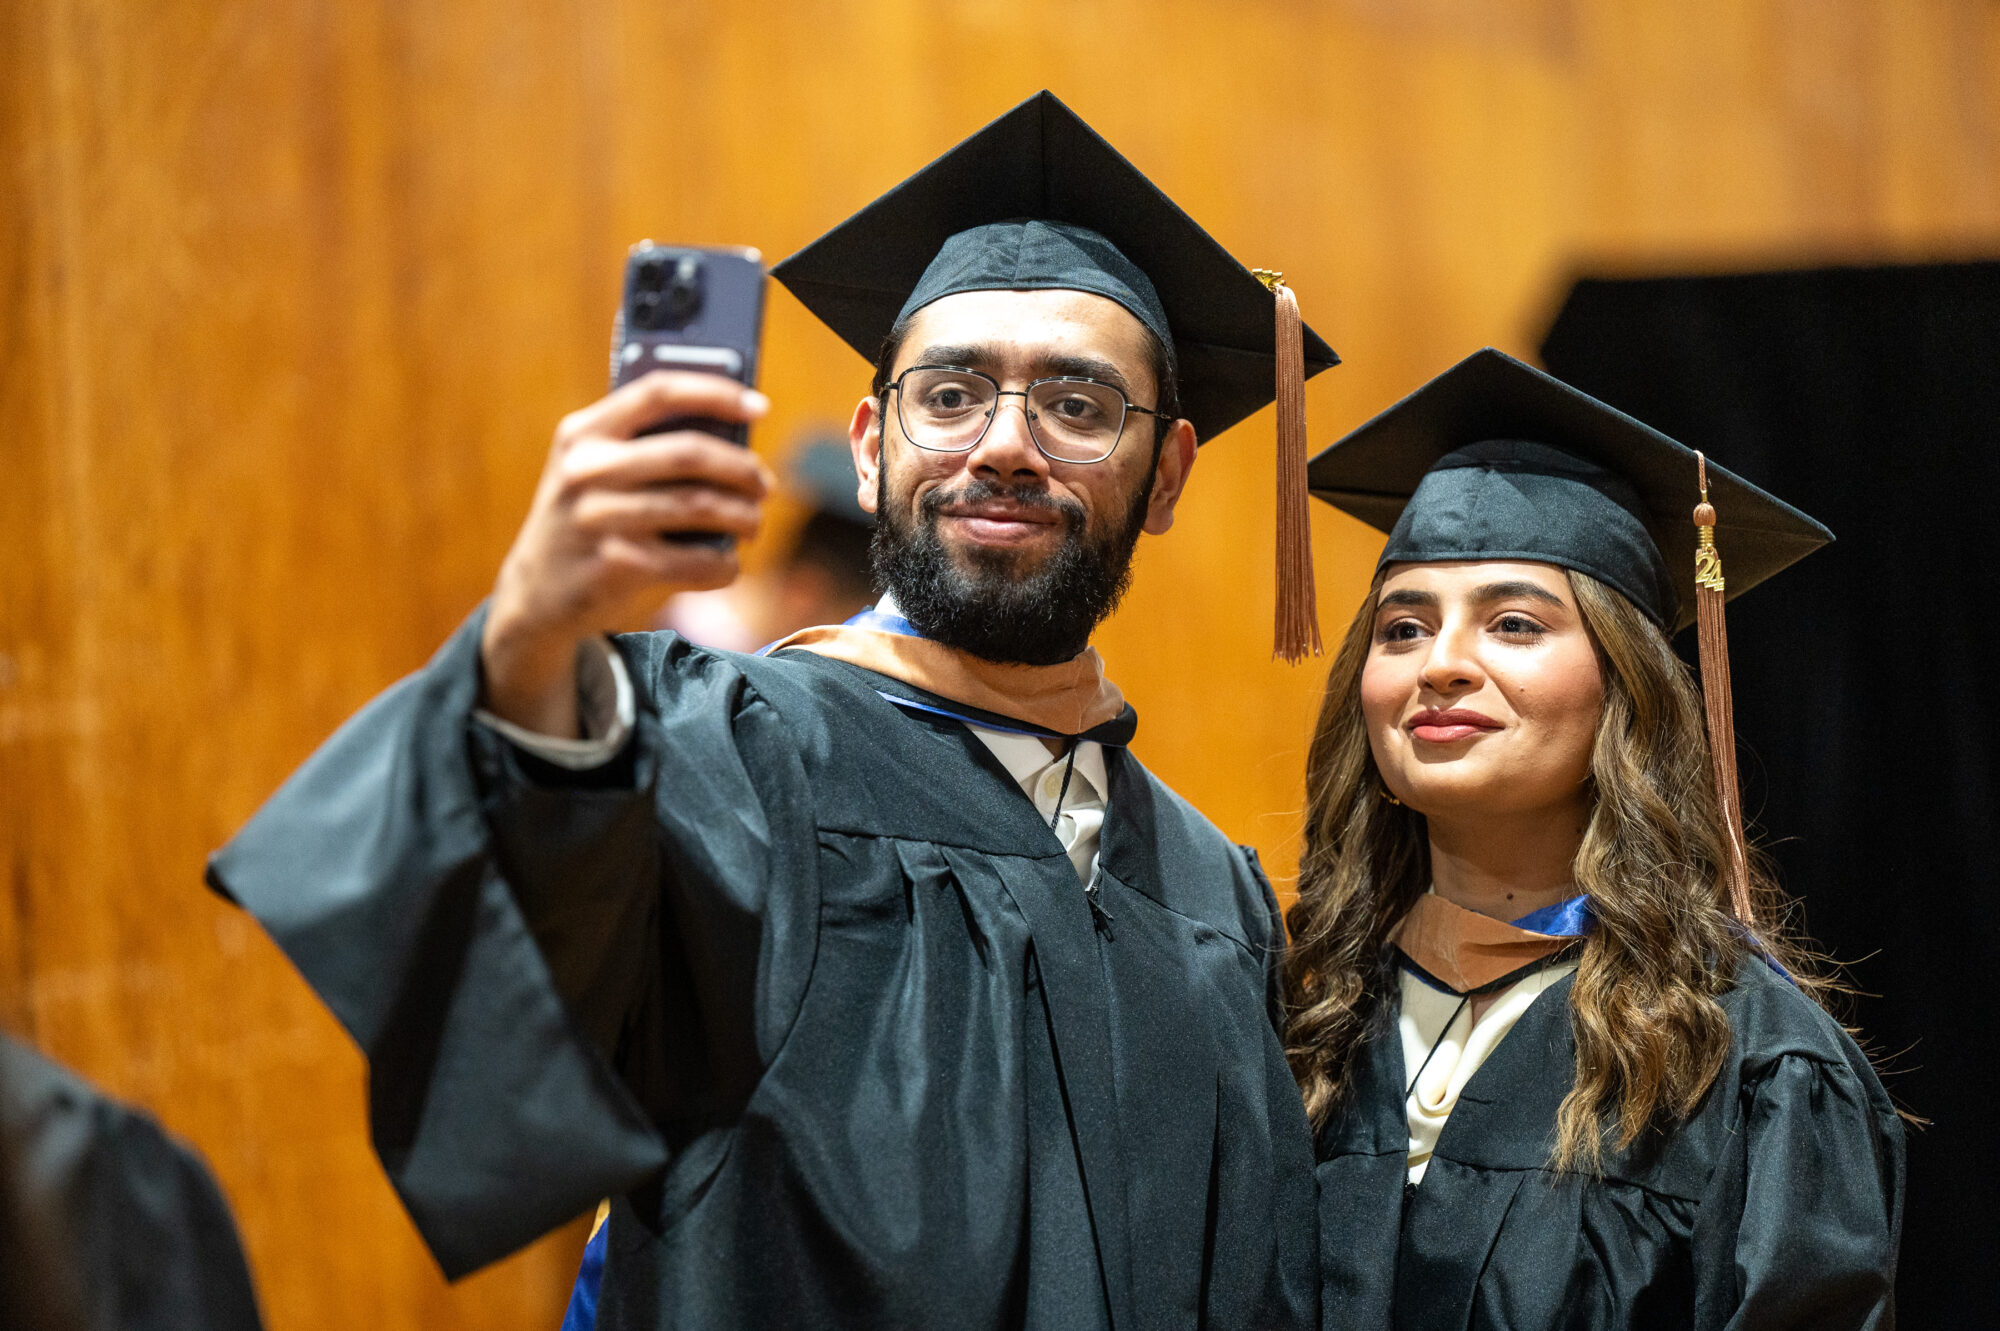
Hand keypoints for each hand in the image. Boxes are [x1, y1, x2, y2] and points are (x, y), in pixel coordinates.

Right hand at [480, 371, 770, 735]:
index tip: (759, 408)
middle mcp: (585, 470)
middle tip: (764, 485)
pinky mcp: (615, 567)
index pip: (658, 392)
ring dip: (743, 516)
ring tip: (753, 523)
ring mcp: (598, 519)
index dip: (716, 393)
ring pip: (700, 507)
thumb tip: (736, 437)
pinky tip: (727, 564)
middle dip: (741, 469)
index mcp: (583, 433)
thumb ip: (646, 446)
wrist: (537, 594)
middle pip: (690, 453)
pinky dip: (724, 564)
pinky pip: (695, 560)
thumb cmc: (589, 520)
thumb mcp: (595, 471)